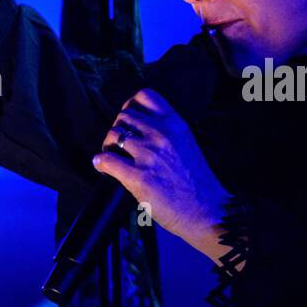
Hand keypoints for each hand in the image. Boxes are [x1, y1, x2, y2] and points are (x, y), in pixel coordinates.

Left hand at [92, 90, 232, 262]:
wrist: (206, 210)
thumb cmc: (197, 182)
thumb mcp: (186, 144)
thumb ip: (166, 132)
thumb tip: (137, 129)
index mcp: (176, 124)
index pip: (145, 96)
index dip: (131, 106)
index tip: (130, 120)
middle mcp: (162, 134)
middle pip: (124, 115)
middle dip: (118, 128)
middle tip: (120, 145)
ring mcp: (149, 155)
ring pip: (113, 135)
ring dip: (108, 146)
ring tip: (113, 157)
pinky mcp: (138, 176)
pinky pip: (106, 160)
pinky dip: (100, 163)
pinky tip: (104, 168)